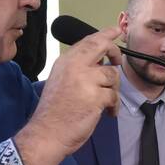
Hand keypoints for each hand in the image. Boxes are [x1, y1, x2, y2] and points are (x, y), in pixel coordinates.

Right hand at [14, 25, 121, 164]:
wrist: (47, 133)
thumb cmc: (54, 112)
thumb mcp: (61, 81)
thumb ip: (78, 69)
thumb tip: (100, 63)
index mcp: (66, 61)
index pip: (88, 41)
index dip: (105, 35)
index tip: (116, 31)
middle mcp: (75, 66)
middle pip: (103, 46)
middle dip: (115, 51)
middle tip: (118, 60)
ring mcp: (86, 80)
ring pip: (112, 75)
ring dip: (113, 90)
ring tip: (105, 103)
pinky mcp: (96, 96)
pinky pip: (114, 96)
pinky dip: (113, 106)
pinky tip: (107, 113)